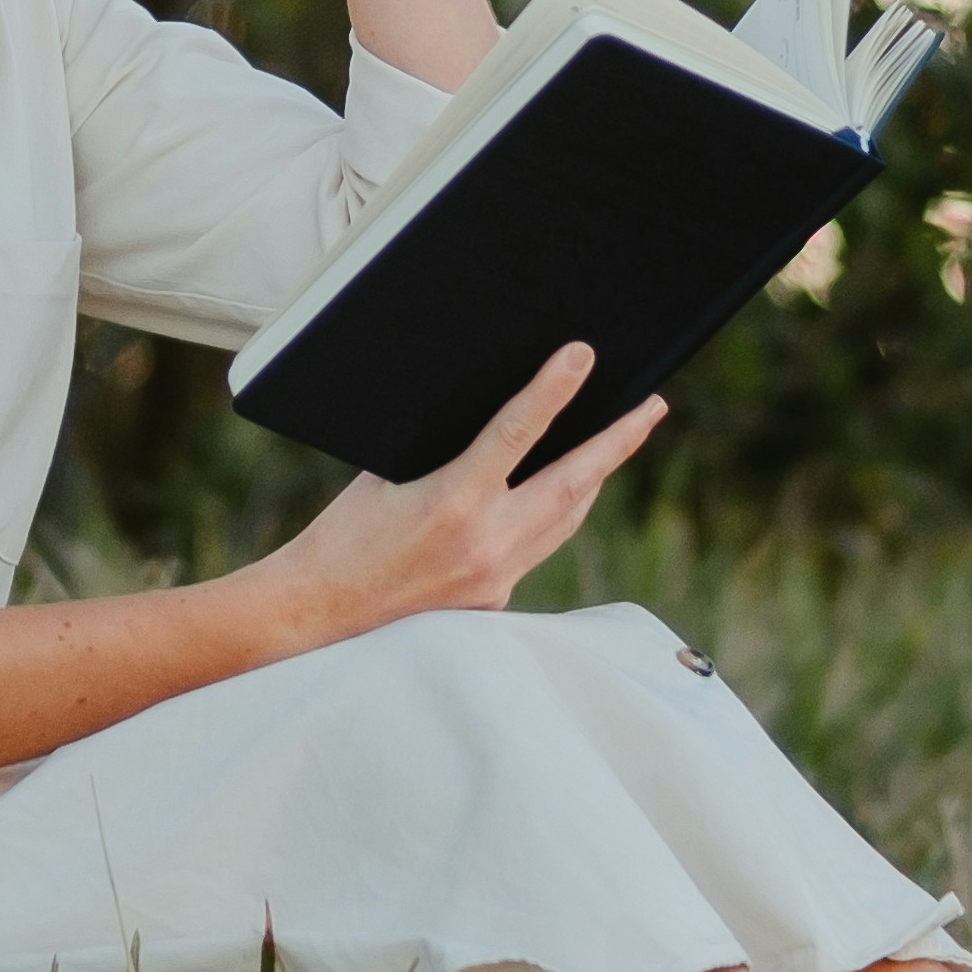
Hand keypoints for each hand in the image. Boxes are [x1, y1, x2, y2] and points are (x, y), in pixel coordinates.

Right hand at [254, 343, 650, 647]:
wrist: (318, 616)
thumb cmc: (342, 537)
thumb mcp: (386, 476)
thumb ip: (444, 454)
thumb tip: (497, 424)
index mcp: (452, 503)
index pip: (518, 433)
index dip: (554, 390)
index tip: (584, 356)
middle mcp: (485, 544)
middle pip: (575, 485)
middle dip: (619, 441)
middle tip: (652, 405)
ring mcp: (494, 580)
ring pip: (565, 520)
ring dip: (594, 479)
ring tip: (620, 442)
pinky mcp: (492, 604)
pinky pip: (535, 550)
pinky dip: (550, 517)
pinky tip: (559, 496)